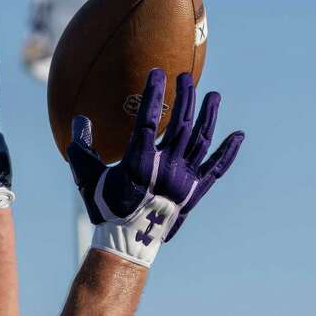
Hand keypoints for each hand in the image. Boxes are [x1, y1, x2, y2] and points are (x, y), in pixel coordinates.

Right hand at [67, 68, 244, 267]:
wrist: (128, 242)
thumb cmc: (106, 209)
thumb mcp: (88, 179)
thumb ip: (82, 149)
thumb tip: (78, 121)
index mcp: (139, 161)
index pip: (149, 118)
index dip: (154, 93)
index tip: (158, 72)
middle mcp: (166, 167)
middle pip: (180, 123)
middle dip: (185, 96)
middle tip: (185, 77)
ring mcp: (184, 179)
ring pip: (202, 140)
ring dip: (209, 115)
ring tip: (214, 95)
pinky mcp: (194, 192)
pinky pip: (215, 169)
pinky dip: (227, 152)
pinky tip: (238, 136)